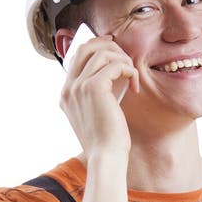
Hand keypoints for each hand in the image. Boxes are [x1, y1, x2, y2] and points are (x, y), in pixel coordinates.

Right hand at [59, 34, 139, 158]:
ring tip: (132, 76)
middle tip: (125, 57)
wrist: (106, 155)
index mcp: (66, 93)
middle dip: (109, 46)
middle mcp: (68, 88)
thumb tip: (114, 68)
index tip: (113, 46)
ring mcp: (78, 86)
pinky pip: (115, 65)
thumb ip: (98, 91)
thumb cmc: (106, 138)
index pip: (77, 56)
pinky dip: (130, 71)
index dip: (96, 46)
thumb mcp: (97, 111)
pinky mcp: (93, 87)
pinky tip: (134, 87)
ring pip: (102, 53)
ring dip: (123, 60)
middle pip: (86, 47)